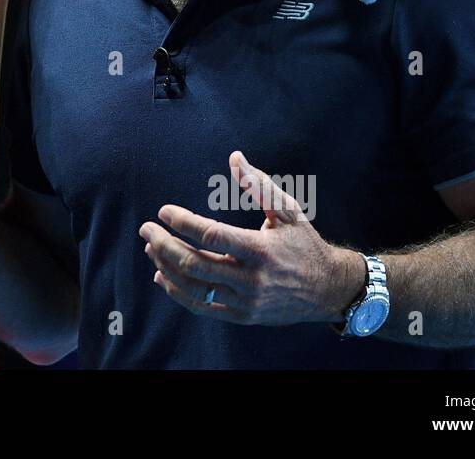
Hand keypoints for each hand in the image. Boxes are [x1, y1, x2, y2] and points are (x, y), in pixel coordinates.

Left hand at [139, 151, 361, 325]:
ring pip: (194, 287)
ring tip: (150, 248)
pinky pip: (202, 306)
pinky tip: (162, 274)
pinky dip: (177, 292)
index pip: (213, 236)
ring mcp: (245, 301)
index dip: (184, 223)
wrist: (328, 290)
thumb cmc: (304, 244)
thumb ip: (259, 185)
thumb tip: (235, 157)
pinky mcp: (242, 316)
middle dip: (164, 244)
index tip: (164, 211)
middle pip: (196, 264)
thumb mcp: (289, 211)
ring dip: (166, 266)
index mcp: (261, 250)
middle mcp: (252, 279)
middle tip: (146, 229)